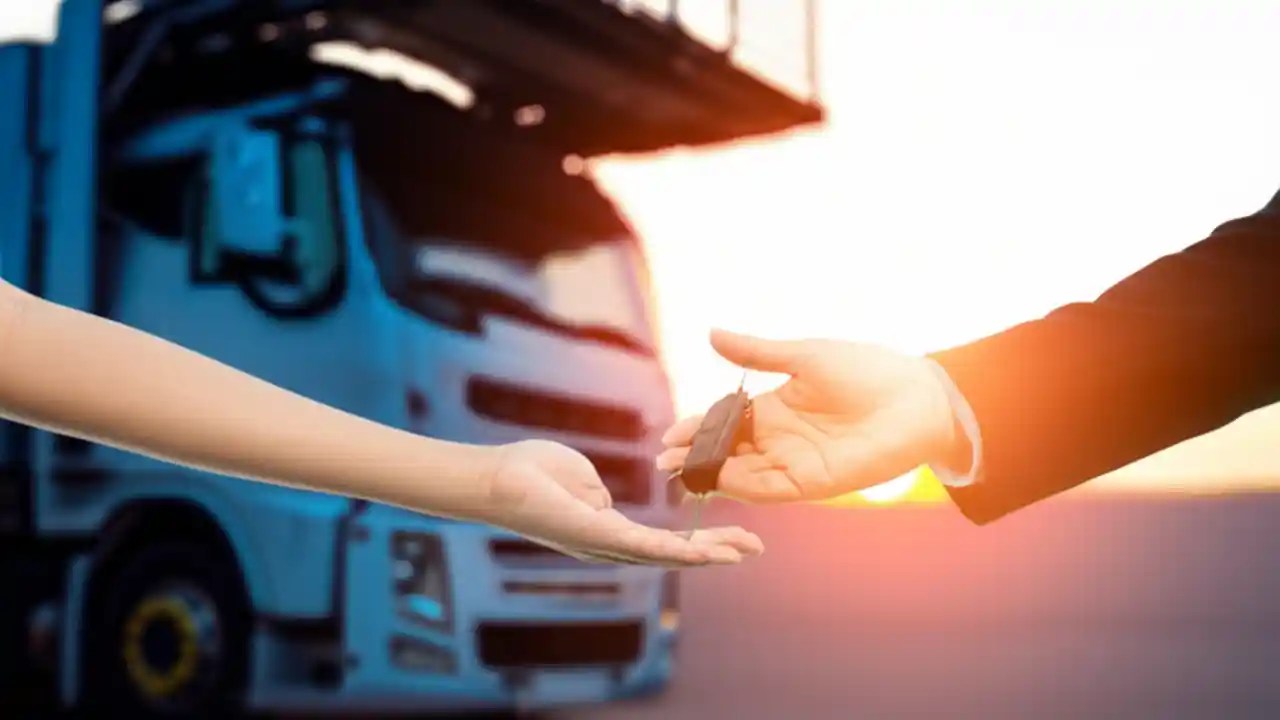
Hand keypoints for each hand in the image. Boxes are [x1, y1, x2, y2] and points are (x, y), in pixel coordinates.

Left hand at [482, 439, 763, 566]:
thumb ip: (599, 492)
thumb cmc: (530, 472)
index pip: (665, 540)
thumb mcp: (580, 477)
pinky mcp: (595, 536)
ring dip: (708, 554)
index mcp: (609, 530)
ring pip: (665, 555)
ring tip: (744, 551)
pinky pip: (643, 546)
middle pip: (674, 554)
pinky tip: (705, 552)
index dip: (703, 541)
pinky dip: (678, 551)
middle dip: (718, 552)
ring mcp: (603, 544)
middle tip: (757, 548)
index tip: (739, 537)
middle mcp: (610, 545)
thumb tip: (603, 500)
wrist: (497, 477)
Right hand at [657, 329, 964, 502]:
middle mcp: (778, 439)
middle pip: (726, 452)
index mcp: (773, 408)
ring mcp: (793, 462)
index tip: (669, 435)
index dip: (697, 429)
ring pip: (741, 473)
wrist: (917, 397)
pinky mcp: (812, 482)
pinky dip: (743, 486)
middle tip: (666, 459)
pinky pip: (769, 488)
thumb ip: (757, 352)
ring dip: (712, 474)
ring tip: (682, 469)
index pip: (724, 423)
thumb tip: (712, 333)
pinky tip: (721, 479)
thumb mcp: (804, 356)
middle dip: (695, 456)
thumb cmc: (868, 370)